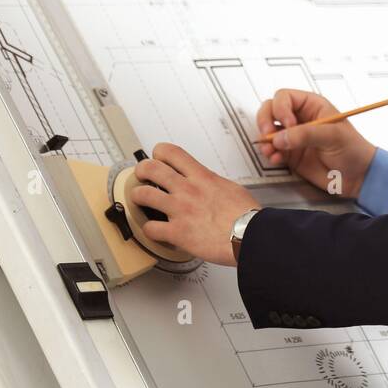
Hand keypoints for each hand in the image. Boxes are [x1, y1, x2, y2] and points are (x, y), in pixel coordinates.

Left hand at [129, 142, 259, 266]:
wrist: (250, 236)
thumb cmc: (246, 216)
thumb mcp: (230, 188)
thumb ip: (212, 184)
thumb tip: (206, 184)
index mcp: (202, 177)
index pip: (171, 152)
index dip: (159, 153)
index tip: (158, 159)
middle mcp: (187, 190)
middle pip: (150, 168)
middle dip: (141, 170)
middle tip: (142, 176)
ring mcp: (180, 210)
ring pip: (143, 194)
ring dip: (138, 197)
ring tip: (140, 200)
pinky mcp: (177, 232)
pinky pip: (150, 228)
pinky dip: (149, 230)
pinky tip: (154, 230)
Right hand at [256, 88, 377, 198]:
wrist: (358, 177)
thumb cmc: (354, 150)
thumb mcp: (333, 136)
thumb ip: (306, 134)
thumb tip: (281, 137)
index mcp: (312, 106)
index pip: (285, 97)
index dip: (281, 108)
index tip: (288, 124)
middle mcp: (300, 118)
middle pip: (271, 110)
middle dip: (265, 121)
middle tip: (268, 134)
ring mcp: (294, 136)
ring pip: (269, 130)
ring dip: (265, 139)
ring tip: (271, 150)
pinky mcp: (291, 154)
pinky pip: (273, 150)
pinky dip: (270, 154)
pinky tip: (277, 159)